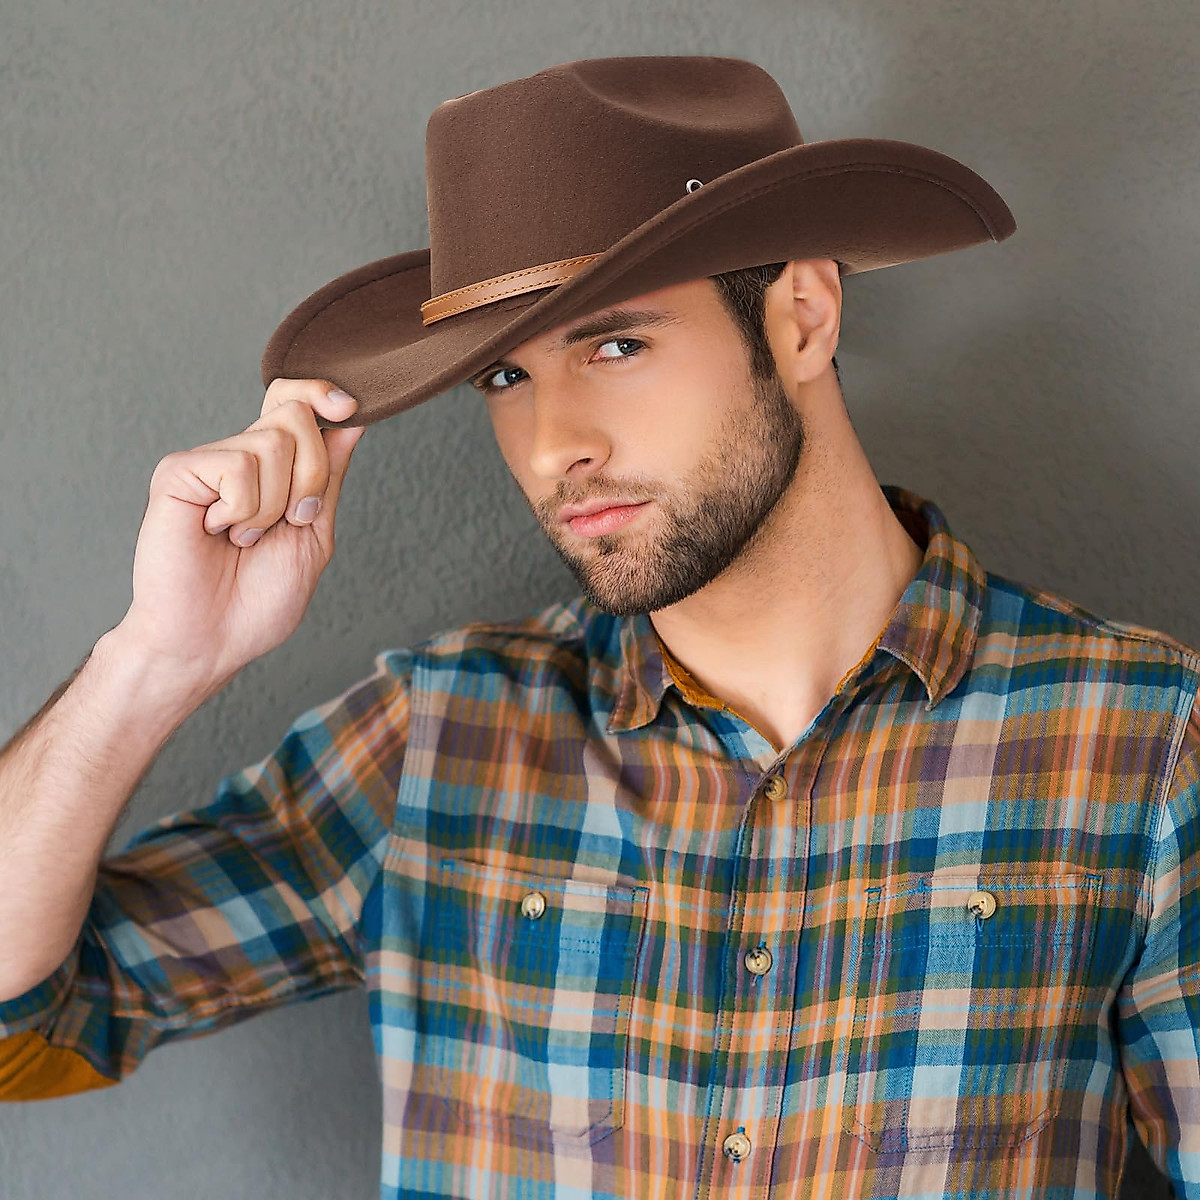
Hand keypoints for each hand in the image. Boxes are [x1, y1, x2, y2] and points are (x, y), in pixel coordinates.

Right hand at [113, 379, 366, 691]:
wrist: (212, 640)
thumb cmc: (258, 599)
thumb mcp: (313, 534)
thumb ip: (330, 477)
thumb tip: (351, 420)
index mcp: (272, 469)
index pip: (293, 402)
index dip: (320, 393)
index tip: (348, 407)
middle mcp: (239, 456)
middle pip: (295, 417)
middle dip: (310, 477)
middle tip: (286, 523)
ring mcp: (207, 462)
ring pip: (273, 443)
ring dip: (273, 506)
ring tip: (243, 538)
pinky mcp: (178, 472)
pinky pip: (238, 466)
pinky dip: (243, 510)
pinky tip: (218, 532)